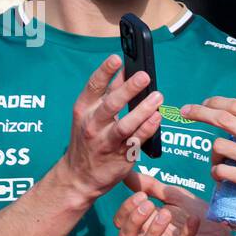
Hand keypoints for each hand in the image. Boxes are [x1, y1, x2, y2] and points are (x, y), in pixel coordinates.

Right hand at [60, 55, 162, 203]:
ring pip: (125, 124)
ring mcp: (105, 142)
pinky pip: (136, 141)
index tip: (117, 58)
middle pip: (111, 104)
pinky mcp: (120, 156)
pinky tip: (157, 118)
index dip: (105, 71)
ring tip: (158, 96)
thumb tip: (126, 72)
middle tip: (145, 76)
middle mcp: (92, 125)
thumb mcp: (89, 115)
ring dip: (143, 110)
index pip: (93, 86)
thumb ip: (107, 95)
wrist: (78, 177)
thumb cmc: (87, 141)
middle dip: (128, 89)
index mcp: (84, 110)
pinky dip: (147, 129)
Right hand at [112, 171, 235, 235]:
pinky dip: (186, 233)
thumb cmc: (197, 219)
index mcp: (147, 226)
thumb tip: (128, 173)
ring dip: (153, 229)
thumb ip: (152, 187)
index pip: (121, 223)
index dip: (125, 210)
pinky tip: (194, 219)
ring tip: (166, 213)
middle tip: (149, 204)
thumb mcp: (175, 198)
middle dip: (133, 219)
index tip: (141, 194)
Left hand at [180, 96, 235, 220]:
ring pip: (219, 146)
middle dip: (198, 112)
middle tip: (186, 113)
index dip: (215, 102)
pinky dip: (217, 173)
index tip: (204, 103)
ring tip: (218, 162)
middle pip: (221, 118)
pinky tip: (221, 178)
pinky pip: (223, 171)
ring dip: (213, 153)